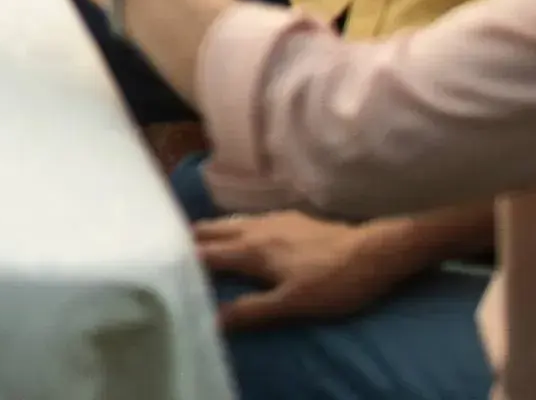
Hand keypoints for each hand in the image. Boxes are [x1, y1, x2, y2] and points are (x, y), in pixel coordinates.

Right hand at [194, 212, 439, 331]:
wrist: (375, 252)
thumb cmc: (333, 282)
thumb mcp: (293, 304)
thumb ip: (252, 310)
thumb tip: (212, 318)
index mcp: (252, 249)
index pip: (206, 252)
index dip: (183, 258)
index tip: (160, 264)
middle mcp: (256, 228)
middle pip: (213, 229)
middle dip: (191, 239)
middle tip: (170, 252)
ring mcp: (274, 219)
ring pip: (231, 222)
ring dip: (212, 232)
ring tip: (198, 243)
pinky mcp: (291, 217)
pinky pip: (248, 220)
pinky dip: (233, 228)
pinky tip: (241, 236)